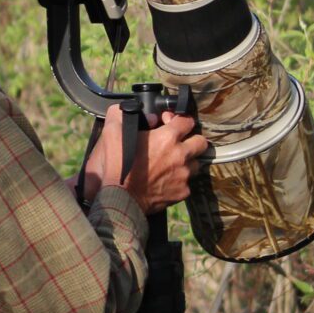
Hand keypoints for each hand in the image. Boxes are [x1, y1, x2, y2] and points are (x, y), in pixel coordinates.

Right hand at [79, 106, 208, 213]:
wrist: (119, 199)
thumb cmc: (116, 166)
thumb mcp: (111, 132)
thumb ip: (122, 114)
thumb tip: (140, 113)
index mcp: (167, 138)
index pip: (187, 121)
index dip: (178, 119)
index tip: (168, 123)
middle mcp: (181, 155)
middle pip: (201, 142)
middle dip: (192, 140)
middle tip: (179, 143)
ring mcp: (184, 175)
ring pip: (196, 164)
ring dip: (187, 162)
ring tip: (172, 164)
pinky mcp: (182, 192)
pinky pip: (187, 183)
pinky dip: (179, 181)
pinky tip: (166, 181)